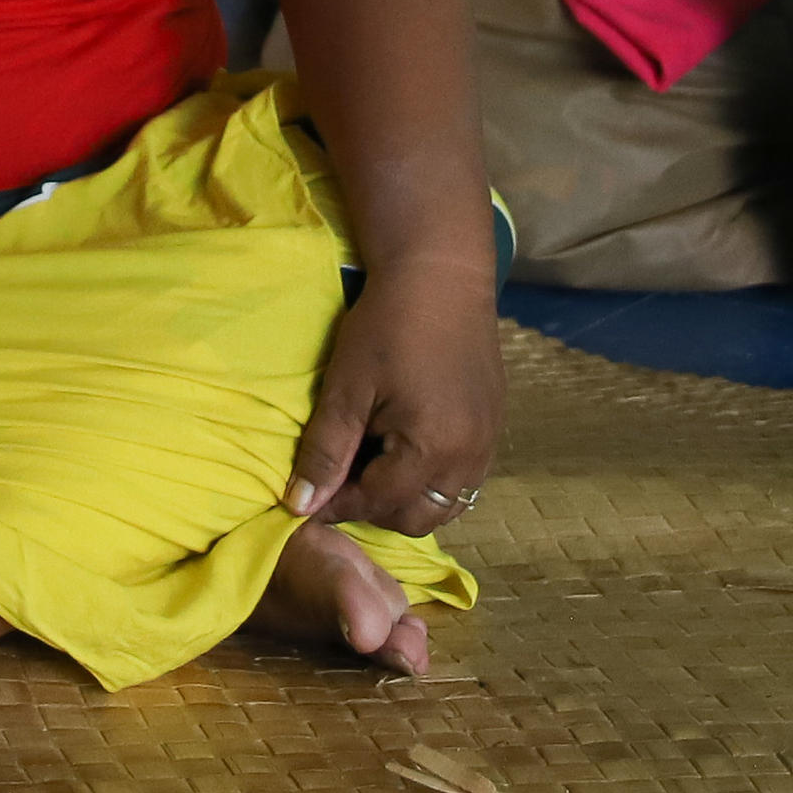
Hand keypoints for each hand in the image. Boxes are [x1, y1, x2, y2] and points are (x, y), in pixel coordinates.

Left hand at [285, 251, 504, 535]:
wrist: (441, 275)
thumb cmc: (388, 325)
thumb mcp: (347, 387)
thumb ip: (325, 450)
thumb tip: (298, 504)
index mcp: (433, 449)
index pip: (378, 503)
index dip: (338, 505)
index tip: (309, 498)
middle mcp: (469, 457)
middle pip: (417, 517)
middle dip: (374, 509)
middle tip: (341, 481)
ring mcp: (488, 443)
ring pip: (446, 503)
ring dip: (407, 499)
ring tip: (373, 467)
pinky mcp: (494, 427)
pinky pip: (465, 478)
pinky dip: (433, 480)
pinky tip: (405, 450)